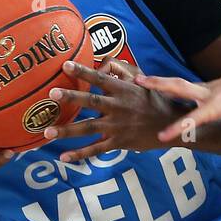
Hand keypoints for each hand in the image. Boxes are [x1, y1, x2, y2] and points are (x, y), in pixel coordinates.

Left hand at [42, 59, 176, 160]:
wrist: (172, 126)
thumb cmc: (156, 101)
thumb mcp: (144, 83)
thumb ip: (123, 73)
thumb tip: (104, 64)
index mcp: (124, 90)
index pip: (100, 79)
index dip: (83, 71)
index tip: (65, 65)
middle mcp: (119, 107)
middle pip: (91, 102)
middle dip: (71, 98)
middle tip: (52, 94)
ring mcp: (118, 126)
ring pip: (89, 128)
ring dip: (67, 130)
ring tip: (47, 132)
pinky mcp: (119, 142)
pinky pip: (97, 149)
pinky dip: (80, 154)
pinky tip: (64, 156)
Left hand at [135, 55, 220, 143]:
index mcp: (210, 89)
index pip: (184, 86)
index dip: (168, 85)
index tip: (153, 83)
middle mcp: (204, 90)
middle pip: (175, 83)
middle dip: (156, 81)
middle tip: (137, 78)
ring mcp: (207, 97)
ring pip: (177, 89)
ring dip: (158, 86)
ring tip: (141, 85)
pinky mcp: (213, 109)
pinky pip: (190, 119)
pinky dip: (176, 127)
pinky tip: (164, 135)